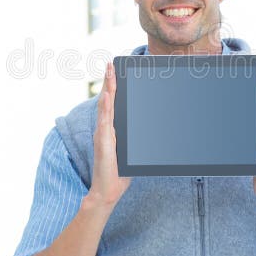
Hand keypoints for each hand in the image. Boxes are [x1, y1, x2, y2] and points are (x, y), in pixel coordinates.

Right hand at [88, 62, 130, 208]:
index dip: (114, 87)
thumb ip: (138, 141)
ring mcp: (103, 133)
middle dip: (109, 81)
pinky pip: (105, 120)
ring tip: (109, 72)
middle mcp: (105, 128)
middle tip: (111, 64)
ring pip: (105, 105)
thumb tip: (152, 132)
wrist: (107, 190)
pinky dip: (106, 106)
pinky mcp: (104, 141)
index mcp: (112, 129)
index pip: (113, 104)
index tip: (116, 72)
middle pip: (107, 100)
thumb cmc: (119, 173)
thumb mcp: (132, 152)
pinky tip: (108, 95)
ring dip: (107, 87)